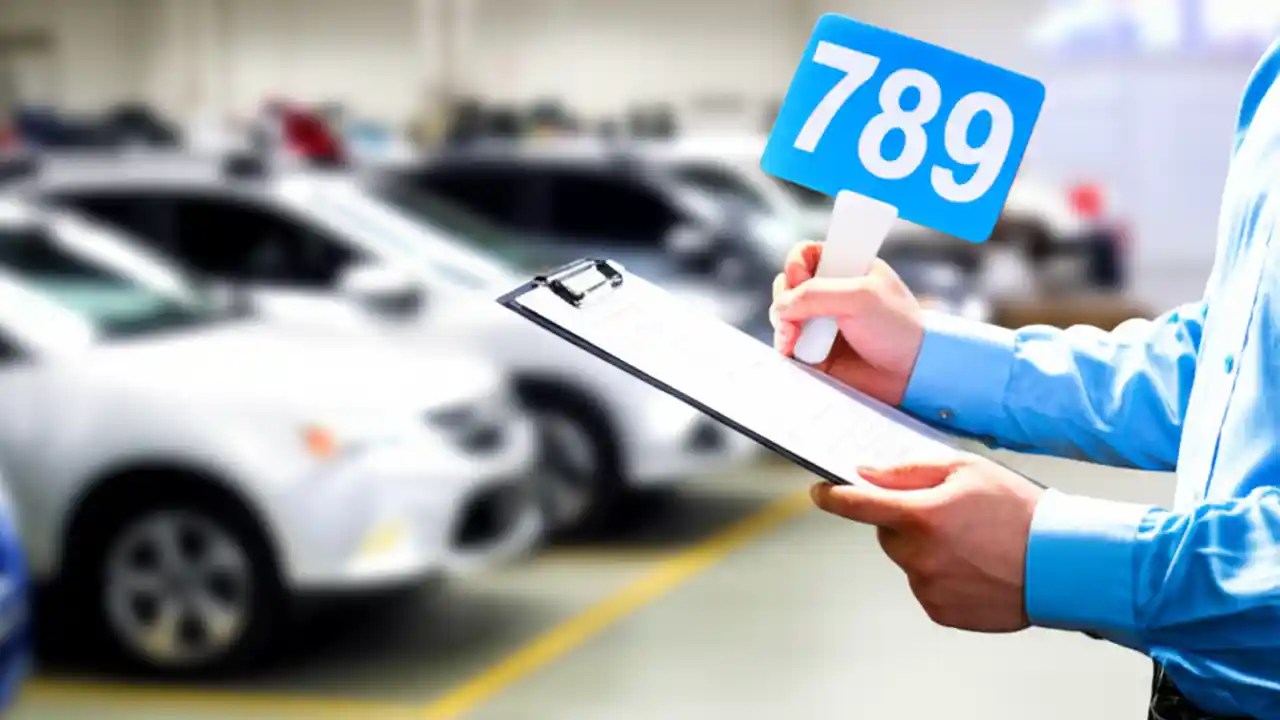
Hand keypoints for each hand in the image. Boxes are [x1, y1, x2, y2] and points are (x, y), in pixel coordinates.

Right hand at [769, 241, 925, 404]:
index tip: (800, 278)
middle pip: (787, 285)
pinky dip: (785, 345)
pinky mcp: (816, 350)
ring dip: (782, 325)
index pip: (806, 254)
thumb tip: (781, 307)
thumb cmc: (896, 328)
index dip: (796, 263)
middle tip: (793, 315)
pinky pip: (788, 343)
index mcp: (847, 269)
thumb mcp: (859, 297)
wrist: (910, 373)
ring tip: (793, 339)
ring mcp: (821, 322)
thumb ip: (815, 293)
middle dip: (784, 299)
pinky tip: (793, 351)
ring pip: (782, 315)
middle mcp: (831, 293)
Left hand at [811, 454, 1044, 632]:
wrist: (1063, 563)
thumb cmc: (1020, 512)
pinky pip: (927, 587)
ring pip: (909, 561)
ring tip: (972, 544)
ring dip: (927, 550)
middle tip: (948, 515)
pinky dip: (942, 576)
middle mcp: (918, 556)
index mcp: (920, 517)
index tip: (820, 492)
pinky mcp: (941, 611)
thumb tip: (867, 473)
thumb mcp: (966, 470)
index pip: (857, 505)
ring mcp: (928, 588)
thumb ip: (909, 470)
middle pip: (888, 533)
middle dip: (907, 521)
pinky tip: (975, 567)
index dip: (833, 496)